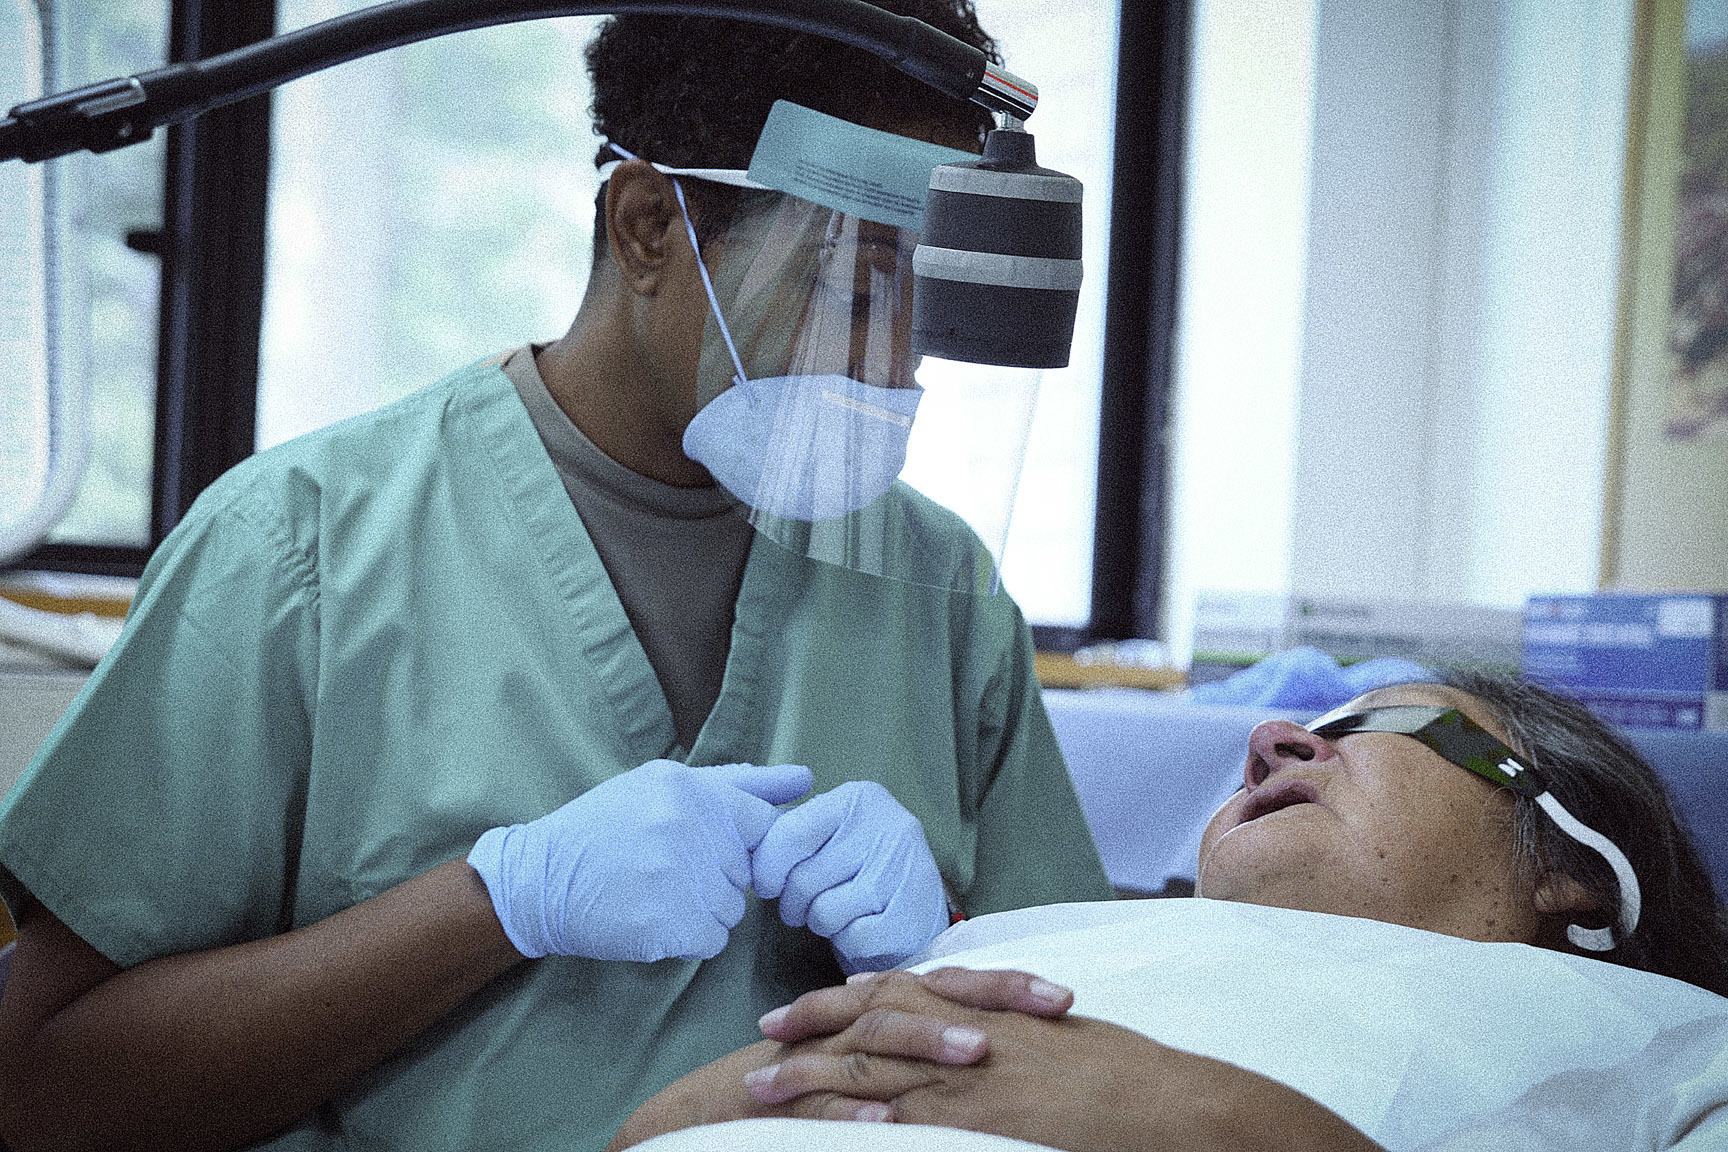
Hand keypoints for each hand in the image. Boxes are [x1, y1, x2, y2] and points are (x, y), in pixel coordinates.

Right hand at [468, 760, 811, 961]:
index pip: (763, 827)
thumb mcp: (665, 784)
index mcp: (691, 790)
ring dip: (704, 911)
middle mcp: (687, 830)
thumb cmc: (608, 825)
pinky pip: (711, 941)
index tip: (712, 852)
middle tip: (668, 871)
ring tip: (657, 894)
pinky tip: (653, 918)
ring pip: (732, 911)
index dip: (744, 847)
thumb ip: (741, 783)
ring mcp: (675, 880)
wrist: (540, 878)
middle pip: (747, 873)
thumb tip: (806, 778)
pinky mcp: (664, 926)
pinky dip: (688, 938)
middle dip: (718, 878)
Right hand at [607, 968, 1070, 1149]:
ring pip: (883, 1039)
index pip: (959, 988)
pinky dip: (856, 1106)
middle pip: (932, 995)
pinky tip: (889, 1117)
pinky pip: (826, 1101)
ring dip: (930, 1040)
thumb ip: (936, 1051)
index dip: (1010, 988)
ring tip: (980, 1052)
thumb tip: (1008, 1049)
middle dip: (991, 998)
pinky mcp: (794, 1095)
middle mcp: (865, 1021)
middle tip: (1052, 1005)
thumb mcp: (888, 1062)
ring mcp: (828, 1055)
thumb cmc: (820, 1081)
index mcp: (893, 1010)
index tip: (1066, 997)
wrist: (726, 1102)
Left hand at [744, 970, 1384, 1151]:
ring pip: (875, 1070)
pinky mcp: (987, 1120)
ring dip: (814, 1077)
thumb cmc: (1127, 1075)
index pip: (897, 995)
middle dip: (811, 1031)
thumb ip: (1005, 1031)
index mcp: (986, 1012)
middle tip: (761, 1039)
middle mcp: (971, 1036)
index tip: (799, 1008)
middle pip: (871, 1024)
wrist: (1176, 1105)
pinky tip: (831, 1126)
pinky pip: (915, 1119)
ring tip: (762, 1086)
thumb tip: (970, 1036)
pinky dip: (868, 1121)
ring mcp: (977, 1079)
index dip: (842, 1001)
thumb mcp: (1058, 1039)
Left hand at [751, 781, 947, 972]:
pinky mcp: (910, 918)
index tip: (768, 883)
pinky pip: (850, 938)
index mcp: (861, 798)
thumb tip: (745, 839)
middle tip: (806, 904)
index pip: (789, 833)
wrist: (919, 913)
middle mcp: (888, 827)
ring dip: (821, 923)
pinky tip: (863, 929)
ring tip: (839, 913)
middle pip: (803, 879)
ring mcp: (904, 873)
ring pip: (823, 912)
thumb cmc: (861, 870)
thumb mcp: (834, 831)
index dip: (767, 868)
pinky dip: (848, 942)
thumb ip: (794, 828)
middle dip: (793, 902)